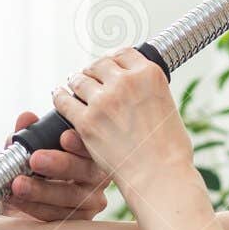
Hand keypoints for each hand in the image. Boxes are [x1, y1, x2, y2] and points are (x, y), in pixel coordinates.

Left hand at [0, 110, 109, 221]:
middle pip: (87, 171)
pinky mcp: (79, 224)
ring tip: (18, 183)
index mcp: (89, 154)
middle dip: (60, 165)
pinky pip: (58, 216)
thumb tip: (26, 118)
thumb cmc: (33, 177)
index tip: (64, 137)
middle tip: (35, 160)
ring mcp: (91, 202)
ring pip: (71, 196)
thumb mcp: (25, 154)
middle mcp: (96, 178)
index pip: (91, 146)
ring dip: (41, 190)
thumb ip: (27, 136)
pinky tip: (16, 199)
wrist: (20, 213)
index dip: (79, 143)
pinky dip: (34, 207)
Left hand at [51, 49, 193, 195]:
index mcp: (150, 75)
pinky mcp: (86, 121)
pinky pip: (64, 101)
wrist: (160, 175)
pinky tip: (59, 96)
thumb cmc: (170, 151)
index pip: (125, 54)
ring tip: (73, 85)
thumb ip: (151, 94)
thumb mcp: (169, 108)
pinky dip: (60, 97)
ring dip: (76, 81)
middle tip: (90, 77)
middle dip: (94, 70)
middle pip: (100, 64)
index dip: (115, 60)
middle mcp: (125, 82)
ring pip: (80, 79)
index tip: (110, 67)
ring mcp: (104, 101)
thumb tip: (140, 93)